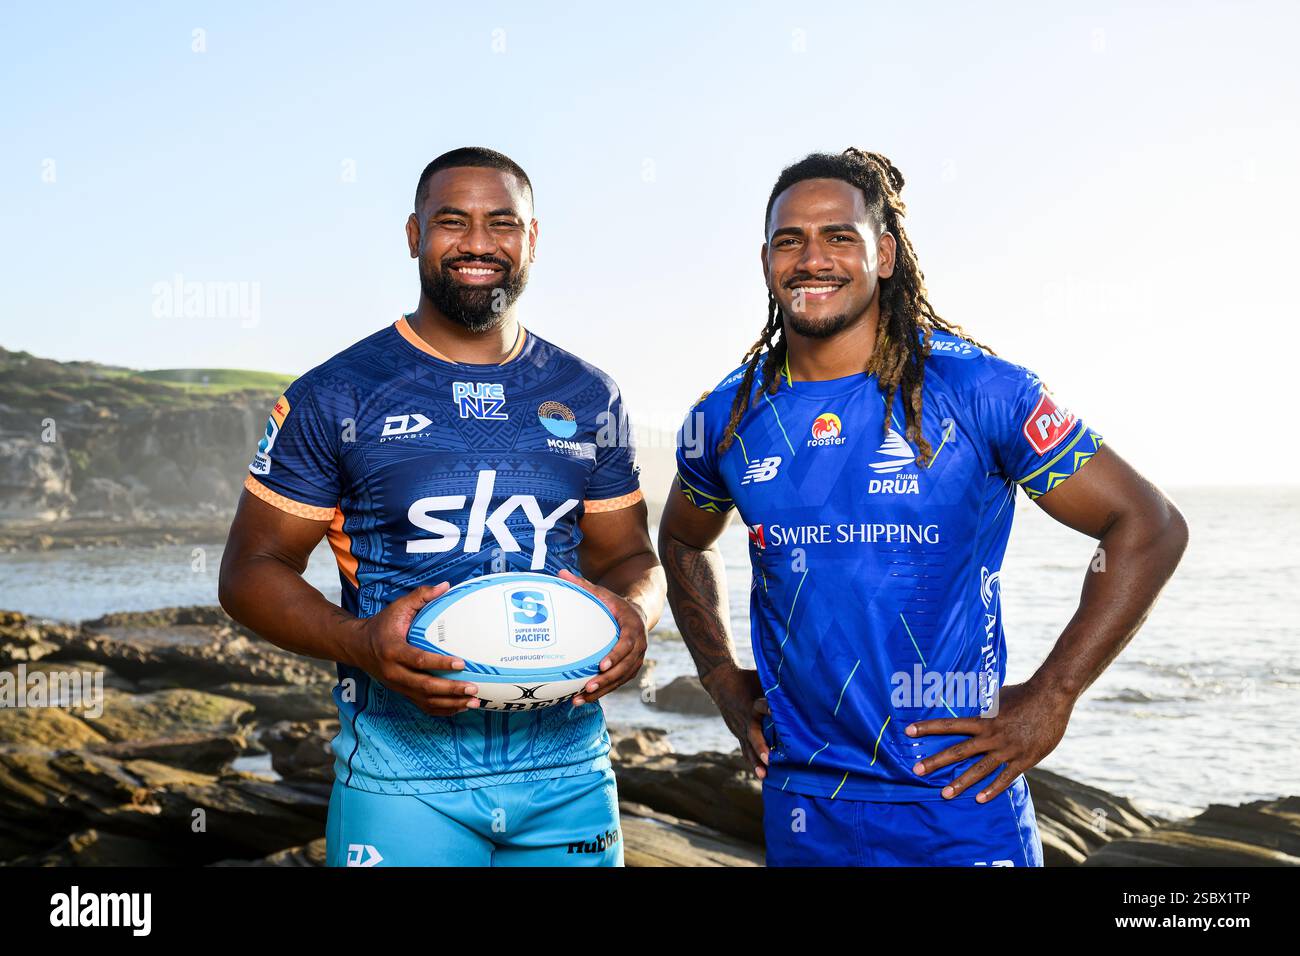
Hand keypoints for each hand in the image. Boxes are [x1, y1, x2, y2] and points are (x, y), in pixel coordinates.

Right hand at [353, 583, 480, 716]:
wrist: (357, 646)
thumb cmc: (381, 625)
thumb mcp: (398, 607)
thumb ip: (421, 596)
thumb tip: (446, 585)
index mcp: (393, 650)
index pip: (419, 660)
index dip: (440, 664)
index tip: (461, 663)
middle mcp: (394, 672)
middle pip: (425, 686)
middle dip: (450, 689)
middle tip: (473, 687)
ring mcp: (398, 686)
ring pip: (426, 700)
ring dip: (451, 703)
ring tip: (473, 701)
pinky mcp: (402, 693)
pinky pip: (423, 706)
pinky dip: (442, 709)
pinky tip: (460, 707)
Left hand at [557, 568, 647, 705]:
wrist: (637, 614)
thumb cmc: (615, 603)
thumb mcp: (602, 593)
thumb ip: (583, 585)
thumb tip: (560, 572)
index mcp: (634, 628)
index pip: (627, 644)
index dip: (616, 655)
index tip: (601, 664)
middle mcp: (639, 646)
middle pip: (625, 667)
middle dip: (607, 679)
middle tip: (587, 687)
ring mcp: (636, 659)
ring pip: (621, 679)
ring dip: (603, 690)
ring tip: (580, 699)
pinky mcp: (630, 669)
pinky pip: (618, 683)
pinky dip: (603, 691)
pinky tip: (582, 698)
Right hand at [702, 664, 768, 779]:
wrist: (721, 683)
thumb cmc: (746, 678)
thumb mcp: (759, 678)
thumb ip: (774, 685)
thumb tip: (798, 684)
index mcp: (752, 702)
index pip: (761, 705)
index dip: (769, 708)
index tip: (775, 712)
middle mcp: (745, 717)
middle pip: (753, 734)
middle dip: (761, 747)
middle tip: (769, 759)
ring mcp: (739, 727)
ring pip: (747, 746)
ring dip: (755, 761)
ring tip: (763, 775)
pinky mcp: (737, 733)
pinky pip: (745, 749)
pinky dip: (752, 761)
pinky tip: (760, 774)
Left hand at [905, 679, 1073, 801]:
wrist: (1053, 696)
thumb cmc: (1024, 693)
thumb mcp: (998, 697)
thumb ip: (984, 706)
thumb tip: (971, 705)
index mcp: (984, 719)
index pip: (950, 724)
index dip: (928, 727)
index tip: (908, 731)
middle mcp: (992, 736)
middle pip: (959, 750)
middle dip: (936, 761)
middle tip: (916, 771)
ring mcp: (1008, 749)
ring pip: (980, 769)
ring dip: (961, 783)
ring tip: (944, 794)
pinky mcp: (1025, 759)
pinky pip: (1006, 778)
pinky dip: (993, 789)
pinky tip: (980, 799)